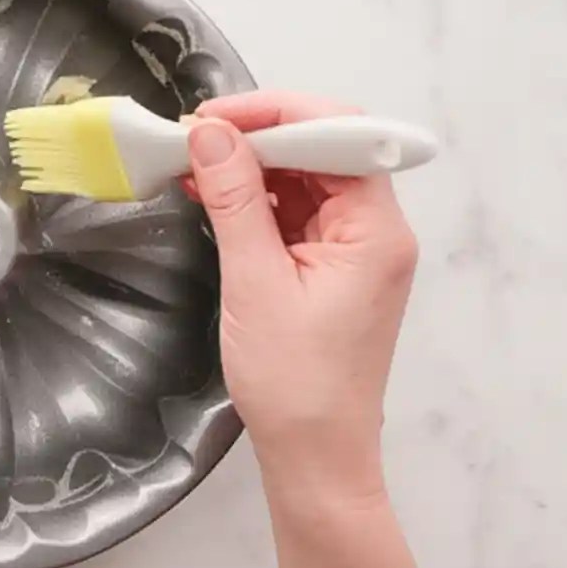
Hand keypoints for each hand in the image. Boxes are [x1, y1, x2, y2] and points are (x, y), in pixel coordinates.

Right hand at [182, 92, 418, 498]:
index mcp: (375, 230)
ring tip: (190, 164)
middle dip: (257, 135)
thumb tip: (210, 135)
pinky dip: (254, 199)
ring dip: (250, 166)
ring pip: (305, 178)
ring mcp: (355, 248)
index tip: (213, 117)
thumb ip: (235, 200)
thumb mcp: (255, 282)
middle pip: (322, 149)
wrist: (315, 454)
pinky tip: (211, 194)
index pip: (336, 133)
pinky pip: (295, 211)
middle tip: (192, 137)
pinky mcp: (332, 266)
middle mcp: (376, 230)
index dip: (274, 113)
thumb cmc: (296, 384)